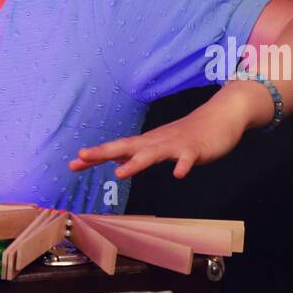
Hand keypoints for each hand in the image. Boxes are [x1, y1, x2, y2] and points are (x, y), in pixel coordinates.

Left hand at [67, 98, 249, 180]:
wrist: (221, 117)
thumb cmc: (186, 134)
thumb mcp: (157, 146)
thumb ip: (136, 155)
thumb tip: (114, 163)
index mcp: (146, 143)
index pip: (115, 149)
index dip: (94, 156)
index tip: (72, 164)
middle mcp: (156, 142)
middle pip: (125, 147)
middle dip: (103, 153)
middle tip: (81, 158)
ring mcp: (175, 145)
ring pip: (153, 154)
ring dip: (136, 163)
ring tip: (121, 173)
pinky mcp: (195, 149)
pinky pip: (188, 159)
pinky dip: (183, 166)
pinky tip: (178, 175)